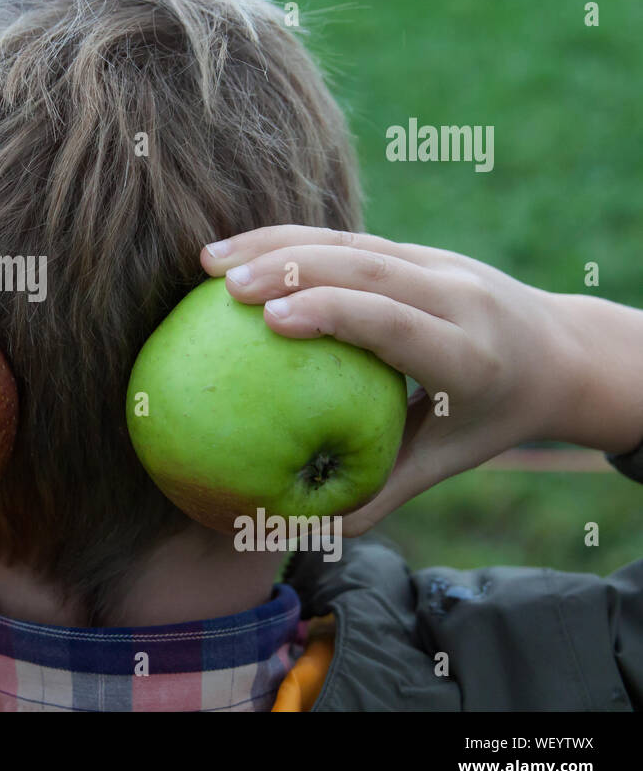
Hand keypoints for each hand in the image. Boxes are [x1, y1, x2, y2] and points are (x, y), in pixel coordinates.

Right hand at [202, 225, 642, 533]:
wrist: (560, 352)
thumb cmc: (485, 421)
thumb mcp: (445, 461)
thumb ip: (379, 492)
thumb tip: (305, 532)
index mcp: (470, 357)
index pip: (397, 324)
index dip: (336, 314)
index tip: (273, 319)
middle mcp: (459, 298)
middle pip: (370, 271)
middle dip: (294, 269)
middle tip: (226, 288)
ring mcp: (441, 264)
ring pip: (354, 243)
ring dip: (278, 245)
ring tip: (210, 262)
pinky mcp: (419, 249)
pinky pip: (350, 238)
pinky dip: (291, 241)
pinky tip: (241, 253)